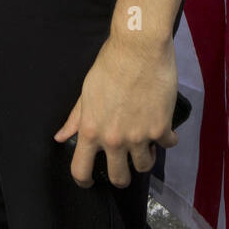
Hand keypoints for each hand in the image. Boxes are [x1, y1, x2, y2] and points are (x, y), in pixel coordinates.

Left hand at [54, 34, 178, 187]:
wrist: (139, 47)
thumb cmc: (110, 63)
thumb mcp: (87, 91)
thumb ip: (76, 118)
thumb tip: (60, 137)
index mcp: (91, 129)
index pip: (81, 170)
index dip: (84, 181)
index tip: (89, 180)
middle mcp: (114, 139)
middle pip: (119, 178)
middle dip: (122, 176)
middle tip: (124, 166)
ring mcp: (139, 136)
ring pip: (145, 166)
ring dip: (145, 157)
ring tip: (146, 144)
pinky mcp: (161, 128)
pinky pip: (167, 144)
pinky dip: (167, 138)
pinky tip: (164, 127)